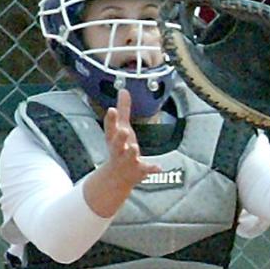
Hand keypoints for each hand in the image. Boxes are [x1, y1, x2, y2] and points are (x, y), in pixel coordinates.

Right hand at [84, 90, 160, 217]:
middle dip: (119, 137)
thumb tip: (123, 90)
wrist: (116, 178)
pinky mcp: (139, 171)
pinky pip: (145, 170)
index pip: (110, 128)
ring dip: (131, 152)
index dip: (110, 119)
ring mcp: (128, 161)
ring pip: (129, 157)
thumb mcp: (120, 128)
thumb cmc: (120, 148)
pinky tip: (159, 167)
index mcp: (113, 139)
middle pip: (116, 143)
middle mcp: (119, 150)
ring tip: (134, 147)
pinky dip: (151, 168)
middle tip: (123, 130)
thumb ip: (123, 110)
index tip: (111, 109)